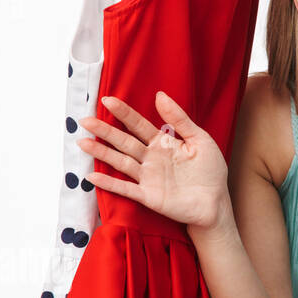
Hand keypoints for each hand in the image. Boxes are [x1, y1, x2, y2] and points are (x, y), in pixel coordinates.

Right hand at [77, 91, 230, 230]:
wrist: (215, 202)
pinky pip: (126, 188)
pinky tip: (93, 177)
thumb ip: (180, 119)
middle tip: (85, 120)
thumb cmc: (209, 170)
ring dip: (102, 153)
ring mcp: (148, 177)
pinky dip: (109, 184)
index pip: (139, 125)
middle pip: (125, 141)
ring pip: (121, 162)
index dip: (124, 113)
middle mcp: (151, 158)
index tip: (107, 100)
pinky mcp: (148, 195)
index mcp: (163, 143)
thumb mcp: (200, 139)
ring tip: (82, 142)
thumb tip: (160, 95)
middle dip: (105, 131)